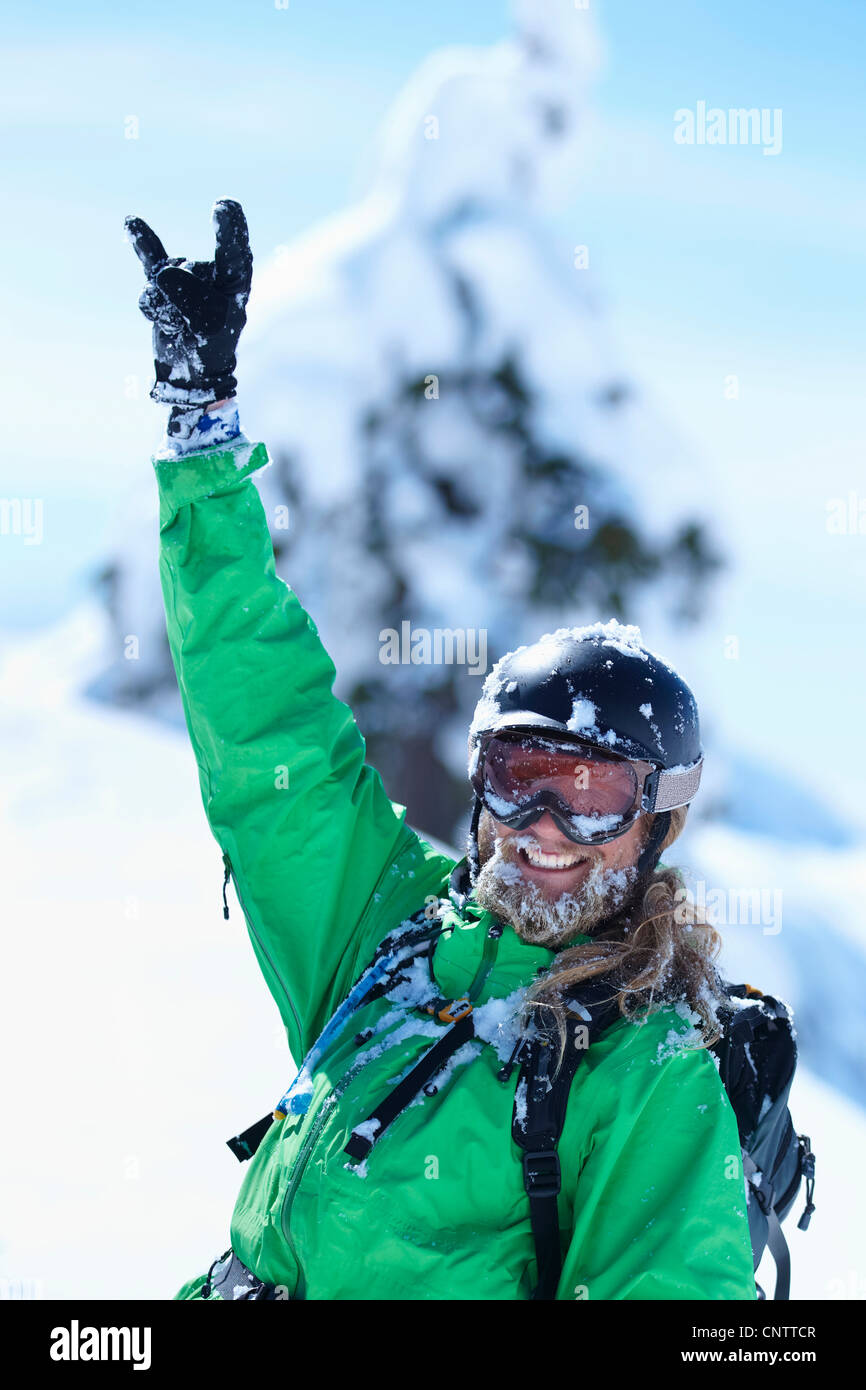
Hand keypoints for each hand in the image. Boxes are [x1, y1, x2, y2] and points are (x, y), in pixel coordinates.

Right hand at [125, 200, 251, 405]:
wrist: (190, 371)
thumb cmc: (210, 346)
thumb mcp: (208, 324)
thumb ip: (189, 296)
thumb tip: (162, 272)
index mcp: (235, 280)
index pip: (233, 250)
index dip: (228, 229)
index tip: (223, 206)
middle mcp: (211, 270)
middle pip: (185, 271)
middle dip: (179, 301)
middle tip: (189, 328)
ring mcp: (185, 274)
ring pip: (162, 278)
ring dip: (161, 306)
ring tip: (175, 325)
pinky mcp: (162, 281)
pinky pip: (150, 259)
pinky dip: (142, 244)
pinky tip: (132, 222)